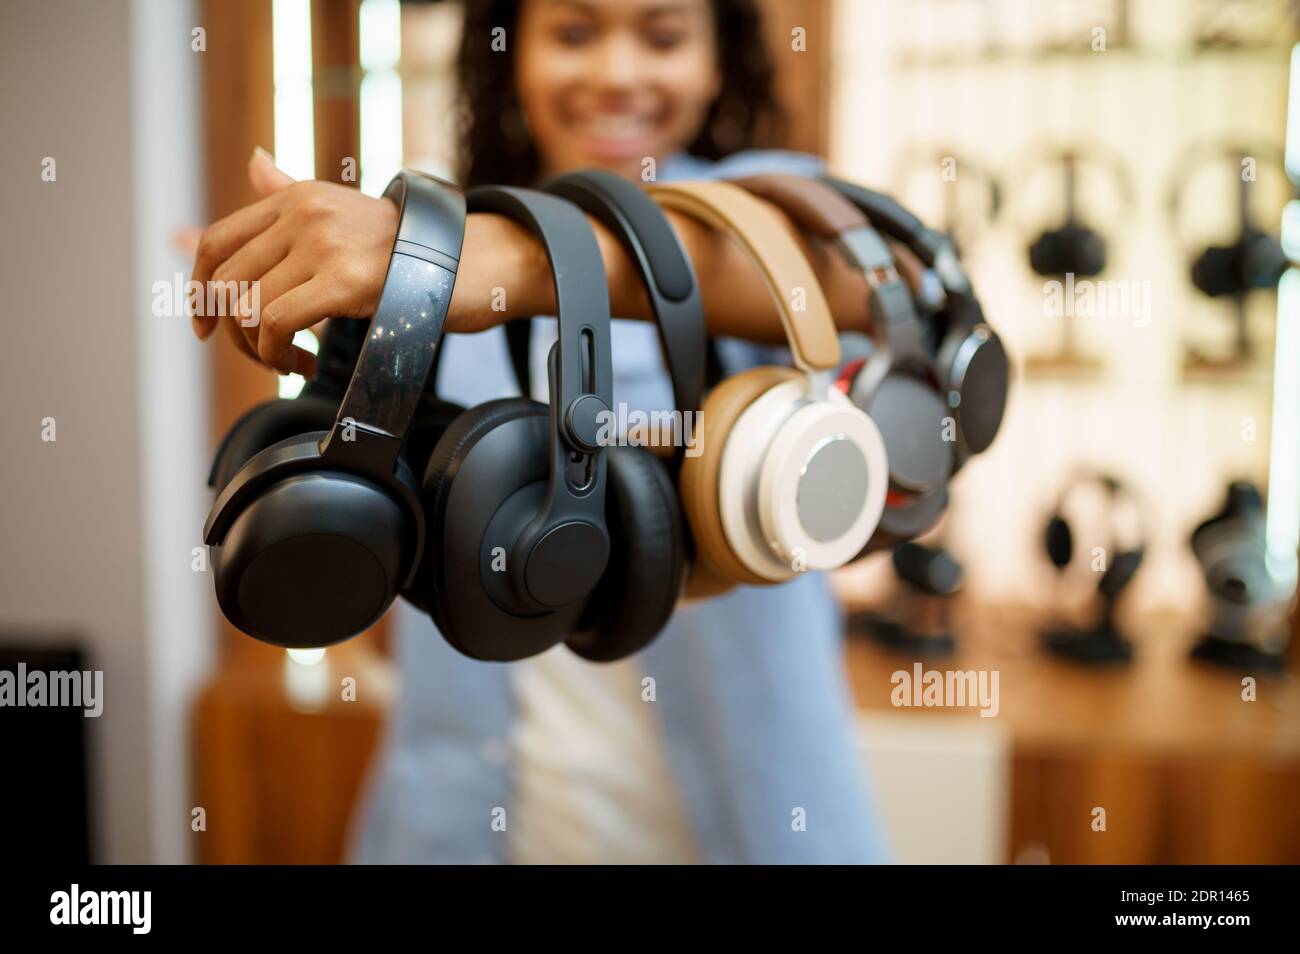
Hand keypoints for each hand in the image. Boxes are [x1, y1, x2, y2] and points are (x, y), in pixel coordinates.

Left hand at [189, 148, 397, 374]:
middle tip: (264, 356)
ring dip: (261, 351)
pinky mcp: (344, 280)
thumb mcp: (341, 210)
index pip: (218, 241)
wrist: (468, 261)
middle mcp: (303, 213)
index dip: (200, 289)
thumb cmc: (404, 245)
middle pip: (227, 281)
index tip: (208, 326)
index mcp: (297, 197)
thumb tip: (254, 160)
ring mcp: (323, 244)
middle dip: (234, 332)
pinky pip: (276, 323)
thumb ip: (290, 192)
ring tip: (291, 363)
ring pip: (248, 308)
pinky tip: (303, 365)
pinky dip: (278, 355)